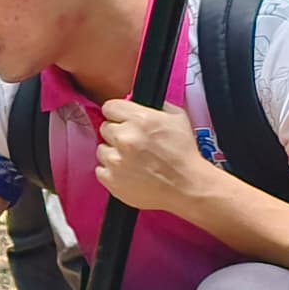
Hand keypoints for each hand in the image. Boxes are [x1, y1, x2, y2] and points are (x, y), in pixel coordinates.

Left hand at [93, 99, 223, 215]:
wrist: (187, 187)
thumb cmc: (184, 155)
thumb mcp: (177, 118)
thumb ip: (154, 107)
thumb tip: (136, 102)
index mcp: (140, 120)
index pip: (109, 107)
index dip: (118, 114)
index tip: (122, 120)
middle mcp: (125, 138)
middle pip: (105, 128)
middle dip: (118, 133)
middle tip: (134, 143)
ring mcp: (116, 161)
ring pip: (102, 149)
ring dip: (114, 153)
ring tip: (133, 160)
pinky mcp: (111, 180)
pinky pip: (100, 169)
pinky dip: (112, 171)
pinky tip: (129, 172)